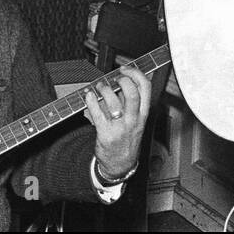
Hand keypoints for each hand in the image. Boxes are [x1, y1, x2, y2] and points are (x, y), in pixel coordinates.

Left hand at [83, 64, 151, 179]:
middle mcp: (134, 119)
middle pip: (132, 93)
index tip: (126, 69)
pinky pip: (97, 114)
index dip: (136, 74)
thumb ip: (129, 102)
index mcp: (143, 114)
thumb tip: (120, 81)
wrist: (120, 164)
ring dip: (104, 90)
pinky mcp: (106, 133)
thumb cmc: (127, 139)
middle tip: (115, 78)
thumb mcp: (136, 120)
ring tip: (100, 87)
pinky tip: (88, 96)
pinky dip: (91, 101)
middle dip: (123, 80)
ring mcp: (120, 127)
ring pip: (114, 102)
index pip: (145, 88)